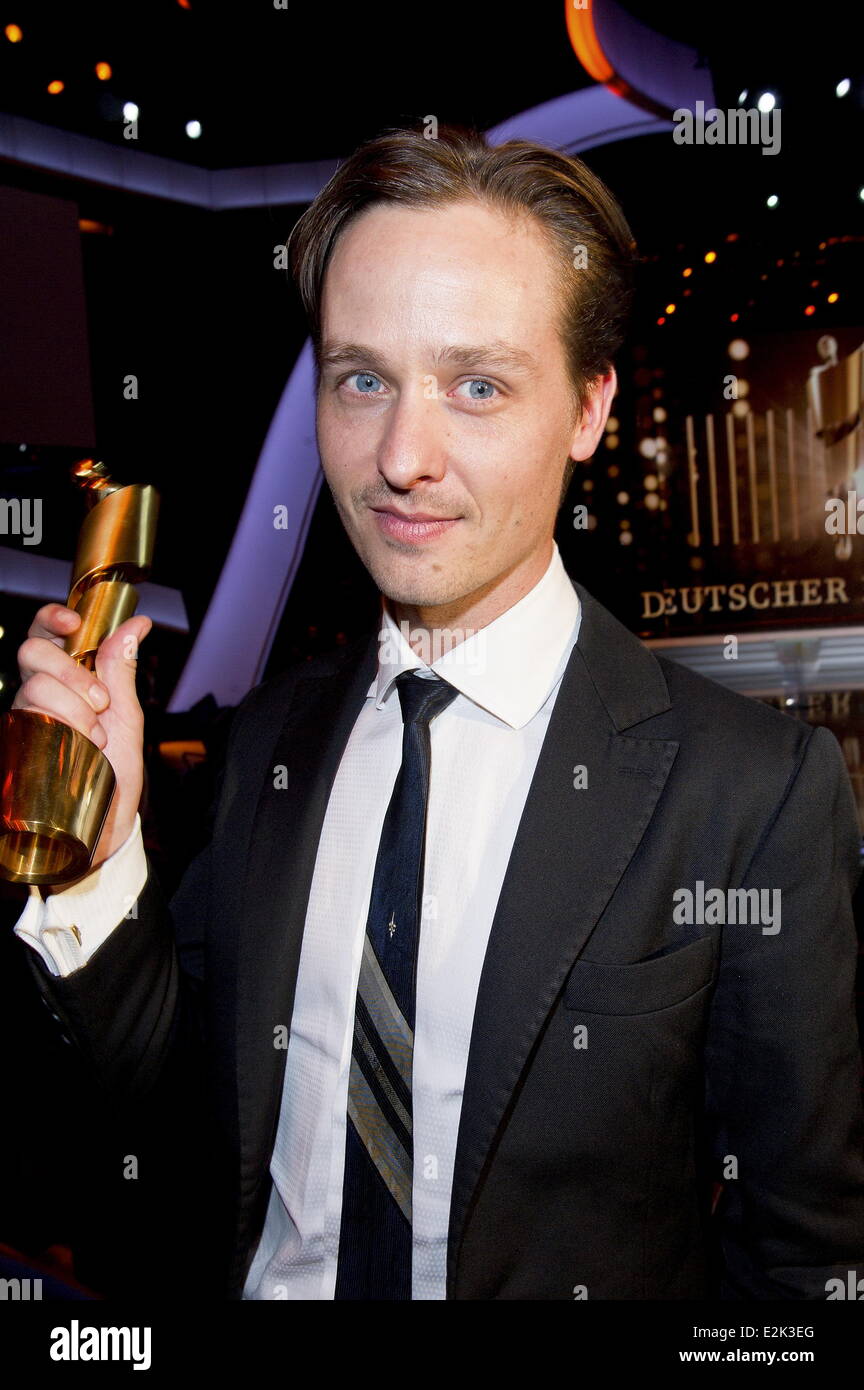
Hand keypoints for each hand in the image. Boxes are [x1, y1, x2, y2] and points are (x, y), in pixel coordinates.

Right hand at [14, 603, 152, 879]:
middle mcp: (36, 694)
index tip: (71, 620)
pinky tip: (78, 745)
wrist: (108, 826)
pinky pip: (22, 719)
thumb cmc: (114, 771)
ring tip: (96, 737)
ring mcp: (23, 720)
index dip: (51, 618)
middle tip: (101, 703)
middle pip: (31, 653)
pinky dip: (57, 725)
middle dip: (71, 671)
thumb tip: (137, 624)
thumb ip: (124, 670)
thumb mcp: (126, 716)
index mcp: (63, 678)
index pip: (43, 634)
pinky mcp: (13, 746)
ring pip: (31, 687)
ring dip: (73, 707)